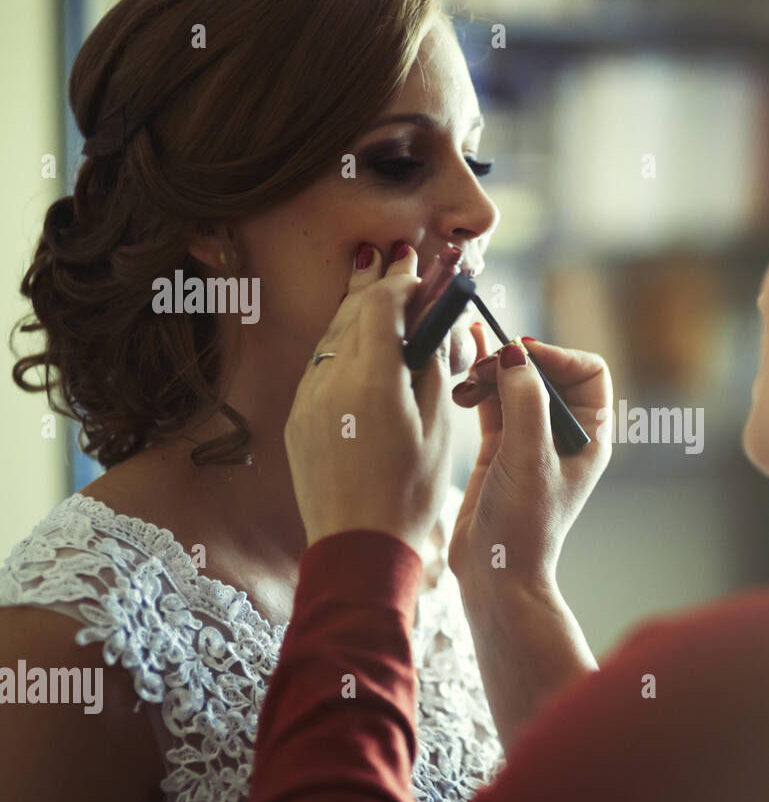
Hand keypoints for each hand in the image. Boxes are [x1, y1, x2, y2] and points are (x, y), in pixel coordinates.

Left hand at [285, 242, 453, 553]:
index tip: (415, 263)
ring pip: (330, 336)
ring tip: (367, 279)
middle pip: (350, 313)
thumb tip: (435, 329)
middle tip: (387, 252)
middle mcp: (331, 382)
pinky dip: (338, 342)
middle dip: (372, 281)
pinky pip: (318, 365)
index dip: (400, 281)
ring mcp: (308, 400)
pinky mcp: (297, 420)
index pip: (381, 308)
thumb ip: (434, 370)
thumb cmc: (409, 495)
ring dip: (352, 307)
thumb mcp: (438, 431)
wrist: (358, 549)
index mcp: (372, 381)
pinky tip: (352, 338)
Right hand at [447, 328, 612, 597]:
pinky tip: (459, 387)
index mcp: (590, 435)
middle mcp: (564, 433)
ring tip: (465, 383)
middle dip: (514, 361)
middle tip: (482, 366)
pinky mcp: (499, 449)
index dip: (557, 355)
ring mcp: (530, 439)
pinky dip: (477, 388)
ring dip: (490, 373)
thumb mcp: (528, 458)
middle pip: (546, 371)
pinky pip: (492, 403)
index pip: (587, 370)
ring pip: (515, 383)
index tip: (520, 356)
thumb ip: (525, 402)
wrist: (494, 576)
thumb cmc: (524, 525)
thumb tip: (514, 353)